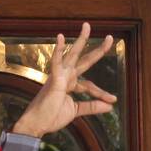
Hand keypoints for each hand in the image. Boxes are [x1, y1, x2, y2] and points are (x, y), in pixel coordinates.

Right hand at [12, 22, 116, 138]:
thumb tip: (110, 106)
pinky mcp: (54, 79)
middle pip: (84, 60)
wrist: (37, 124)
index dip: (102, 92)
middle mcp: (66, 76)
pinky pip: (56, 62)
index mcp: (70, 84)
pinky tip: (60, 37)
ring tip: (87, 26)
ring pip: (72, 55)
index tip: (113, 99)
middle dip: (97, 50)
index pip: (89, 84)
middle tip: (111, 38)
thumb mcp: (76, 111)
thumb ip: (92, 107)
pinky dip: (58, 50)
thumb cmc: (51, 116)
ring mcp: (59, 76)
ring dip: (81, 41)